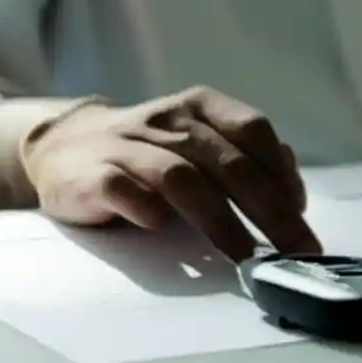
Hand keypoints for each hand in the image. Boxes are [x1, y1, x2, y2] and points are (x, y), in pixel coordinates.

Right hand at [20, 86, 317, 261]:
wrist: (60, 146)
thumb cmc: (148, 151)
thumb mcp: (200, 142)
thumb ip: (246, 158)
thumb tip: (292, 187)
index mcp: (201, 106)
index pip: (254, 131)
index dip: (282, 173)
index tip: (301, 213)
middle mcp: (168, 118)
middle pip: (228, 163)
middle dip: (269, 210)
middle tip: (295, 249)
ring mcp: (128, 145)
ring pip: (183, 178)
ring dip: (220, 220)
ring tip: (246, 256)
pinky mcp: (93, 175)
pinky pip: (126, 191)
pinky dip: (149, 210)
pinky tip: (165, 230)